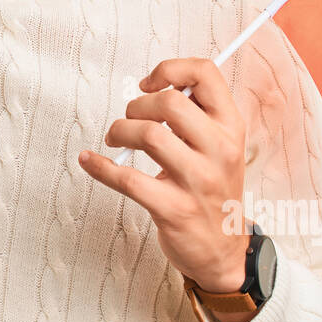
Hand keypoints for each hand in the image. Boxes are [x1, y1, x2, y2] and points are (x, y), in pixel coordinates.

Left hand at [77, 57, 249, 292]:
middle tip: (129, 119)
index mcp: (231, 128)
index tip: (149, 83)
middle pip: (170, 102)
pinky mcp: (175, 209)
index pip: (207, 74)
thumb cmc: (214, 192)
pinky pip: (128, 179)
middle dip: (137, 105)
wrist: (223, 252)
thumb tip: (158, 84)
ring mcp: (199, 181)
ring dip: (120, 131)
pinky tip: (89, 161)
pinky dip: (100, 167)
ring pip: (148, 134)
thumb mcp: (221, 147)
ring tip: (116, 139)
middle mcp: (220, 150)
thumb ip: (198, 114)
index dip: (170, 69)